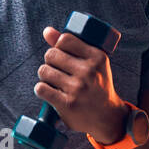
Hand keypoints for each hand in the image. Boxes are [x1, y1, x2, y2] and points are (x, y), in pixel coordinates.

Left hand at [34, 25, 125, 142]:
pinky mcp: (67, 104)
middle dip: (50, 61)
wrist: (107, 117)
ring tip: (53, 81)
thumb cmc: (97, 85)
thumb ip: (71, 45)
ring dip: (44, 76)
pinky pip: (41, 88)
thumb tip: (47, 31)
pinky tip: (47, 91)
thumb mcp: (93, 63)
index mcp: (97, 57)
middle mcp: (89, 71)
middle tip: (57, 70)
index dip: (58, 46)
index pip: (64, 40)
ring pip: (44, 71)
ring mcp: (78, 88)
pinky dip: (40, 89)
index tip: (62, 54)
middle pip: (51, 54)